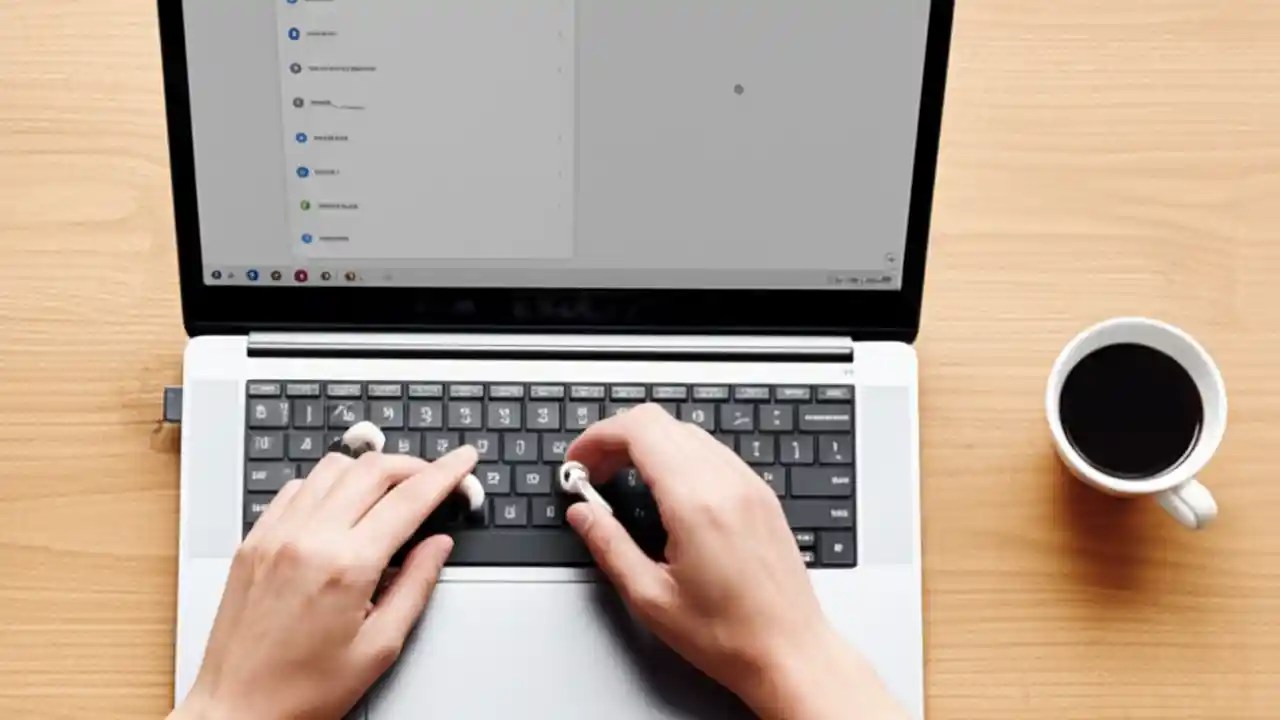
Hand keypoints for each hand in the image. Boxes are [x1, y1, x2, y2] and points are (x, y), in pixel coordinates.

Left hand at [170, 446, 478, 719]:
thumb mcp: (379, 647)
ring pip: (333, 468)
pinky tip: (341, 506)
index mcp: (346, 566)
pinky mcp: (253, 540)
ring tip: (391, 491)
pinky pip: (296, 488)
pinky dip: (328, 484)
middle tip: (436, 478)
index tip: (465, 460)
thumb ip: (416, 585)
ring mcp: (275, 535)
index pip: (409, 498)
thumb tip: (438, 546)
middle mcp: (307, 539)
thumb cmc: (303, 691)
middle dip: (414, 465)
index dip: (445, 473)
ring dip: (370, 470)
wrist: (236, 711)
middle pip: (373, 469)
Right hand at [565, 405, 904, 719]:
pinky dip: (677, 456)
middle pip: (661, 422)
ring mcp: (749, 484)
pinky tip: (663, 491)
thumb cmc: (728, 635)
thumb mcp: (650, 597)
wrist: (790, 652)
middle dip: (617, 438)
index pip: (640, 429)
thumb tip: (582, 512)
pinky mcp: (761, 494)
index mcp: (696, 502)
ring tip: (623, 481)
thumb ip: (609, 545)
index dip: (597, 436)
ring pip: (687, 432)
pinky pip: (712, 452)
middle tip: (594, 474)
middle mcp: (727, 482)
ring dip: (648, 445)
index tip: (578, 462)